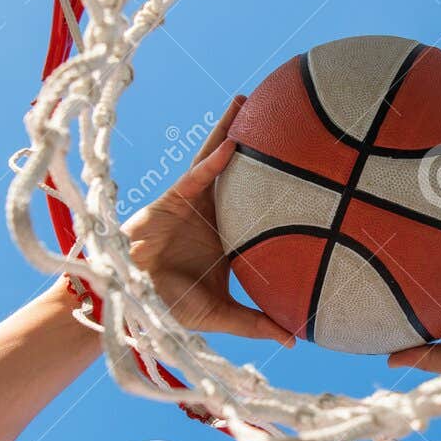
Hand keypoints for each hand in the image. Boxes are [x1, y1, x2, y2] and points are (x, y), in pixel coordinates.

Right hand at [123, 98, 295, 346]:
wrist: (132, 299)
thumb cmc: (171, 306)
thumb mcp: (220, 313)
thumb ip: (255, 322)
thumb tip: (294, 339)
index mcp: (229, 235)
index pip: (259, 204)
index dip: (277, 183)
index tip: (307, 167)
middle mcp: (214, 213)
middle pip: (240, 172)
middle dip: (256, 143)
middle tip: (282, 114)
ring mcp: (194, 203)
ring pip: (217, 161)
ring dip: (231, 131)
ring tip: (249, 101)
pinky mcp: (173, 199)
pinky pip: (197, 176)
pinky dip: (214, 160)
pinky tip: (233, 143)